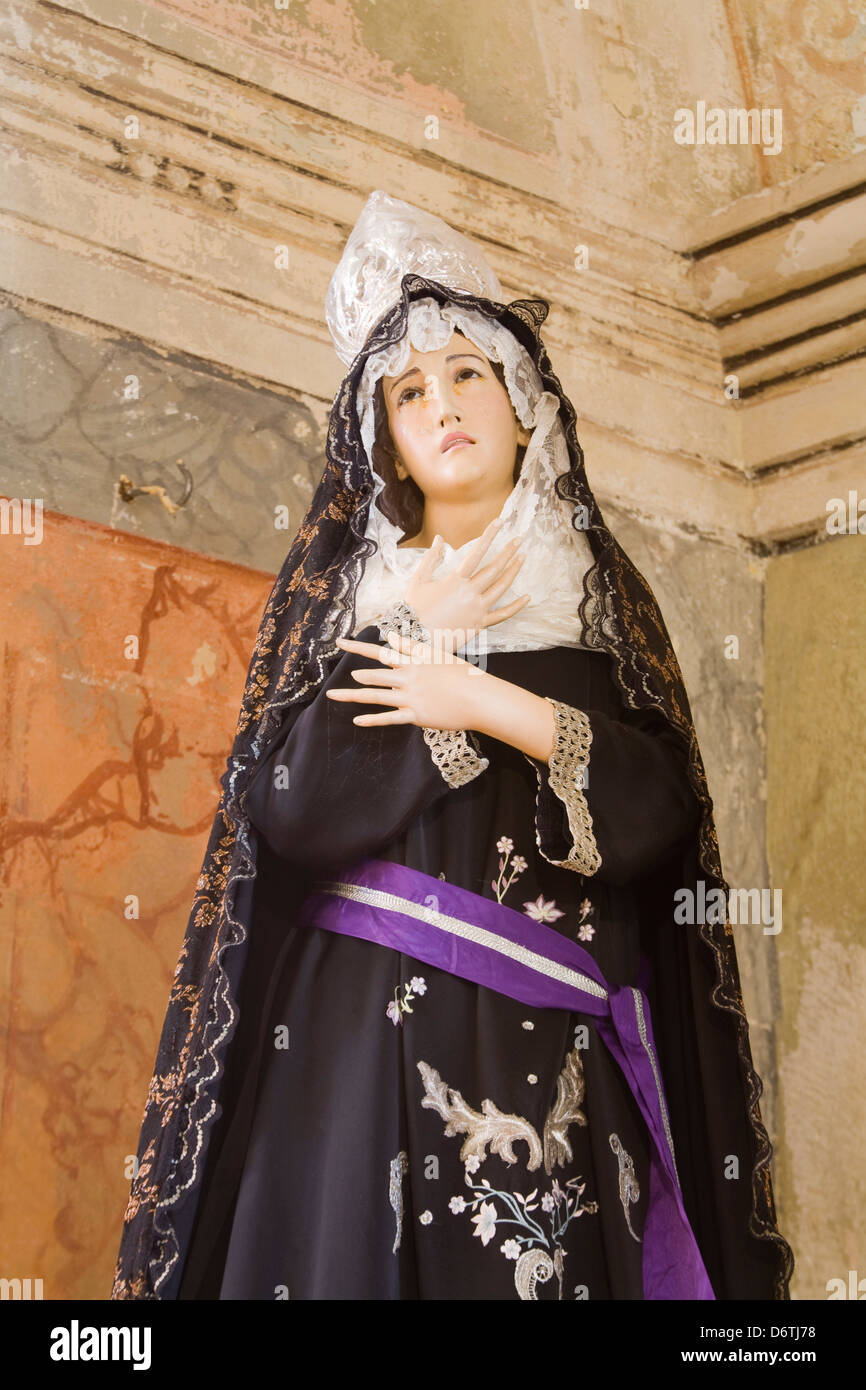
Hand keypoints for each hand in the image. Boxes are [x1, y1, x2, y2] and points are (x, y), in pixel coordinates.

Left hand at [326, 631, 487, 729]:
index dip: (358, 647)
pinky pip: (390, 718)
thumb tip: (391, 637)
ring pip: (377, 695)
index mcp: (414, 662)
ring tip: (334, 696)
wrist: (479, 697)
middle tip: (329, 679)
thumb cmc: (462, 675)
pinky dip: (373, 719)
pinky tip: (357, 720)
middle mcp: (409, 677)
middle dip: (352, 674)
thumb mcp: (437, 655)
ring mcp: (411, 697)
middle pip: (375, 674)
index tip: (339, 642)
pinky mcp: (417, 715)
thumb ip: (412, 647)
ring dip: (354, 696)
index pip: (381, 651)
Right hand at [402, 519, 529, 650]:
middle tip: (518, 540)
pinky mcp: (480, 624)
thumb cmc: (414, 609)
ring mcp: (477, 609)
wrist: (415, 638)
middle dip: (508, 552)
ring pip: (501, 587)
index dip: (489, 535)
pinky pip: (503, 615)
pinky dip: (516, 607)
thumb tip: (440, 538)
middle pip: (494, 568)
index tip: (500, 523)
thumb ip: (431, 558)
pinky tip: (527, 598)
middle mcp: (470, 593)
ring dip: (513, 571)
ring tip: (522, 558)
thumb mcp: (419, 580)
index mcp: (455, 581)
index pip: (476, 553)